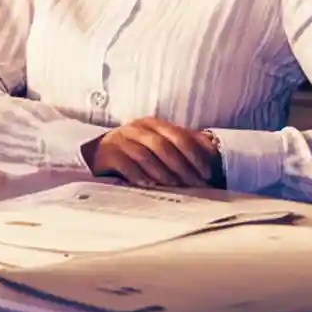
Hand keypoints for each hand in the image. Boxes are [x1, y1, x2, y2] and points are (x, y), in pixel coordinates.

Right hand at [84, 117, 219, 187]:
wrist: (99, 153)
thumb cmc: (136, 151)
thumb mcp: (160, 144)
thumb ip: (185, 144)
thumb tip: (212, 147)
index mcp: (154, 124)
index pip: (179, 136)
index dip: (195, 155)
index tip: (207, 174)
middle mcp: (137, 129)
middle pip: (163, 146)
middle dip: (182, 167)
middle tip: (194, 185)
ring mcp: (121, 139)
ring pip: (144, 155)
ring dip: (162, 172)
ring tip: (174, 187)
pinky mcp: (107, 153)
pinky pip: (124, 163)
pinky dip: (138, 175)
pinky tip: (149, 185)